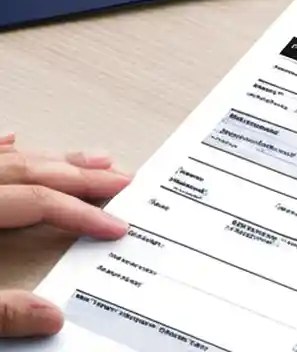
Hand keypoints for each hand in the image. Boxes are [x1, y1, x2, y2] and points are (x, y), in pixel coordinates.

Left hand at [0, 133, 131, 338]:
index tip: (116, 227)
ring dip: (55, 158)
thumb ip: (1, 311)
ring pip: (11, 158)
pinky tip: (17, 140)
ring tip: (93, 159)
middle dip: (83, 177)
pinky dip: (3, 147)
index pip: (39, 202)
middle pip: (34, 172)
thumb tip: (51, 316)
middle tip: (123, 178)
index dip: (81, 214)